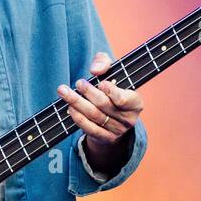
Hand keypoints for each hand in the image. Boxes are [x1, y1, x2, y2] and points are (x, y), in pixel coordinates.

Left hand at [57, 51, 143, 167]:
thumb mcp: (112, 71)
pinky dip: (78, 118)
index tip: (101, 83)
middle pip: (105, 105)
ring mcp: (117, 130)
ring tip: (64, 92)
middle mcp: (128, 118)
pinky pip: (89, 128)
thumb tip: (95, 70)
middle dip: (89, 93)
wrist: (113, 118)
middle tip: (78, 83)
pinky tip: (70, 108)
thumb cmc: (112, 89)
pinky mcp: (105, 138)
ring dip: (77, 103)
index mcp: (135, 102)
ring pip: (94, 116)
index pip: (125, 99)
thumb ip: (104, 63)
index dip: (113, 91)